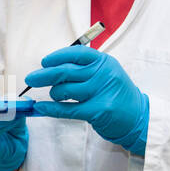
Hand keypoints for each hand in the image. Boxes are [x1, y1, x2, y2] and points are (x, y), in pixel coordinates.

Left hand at [26, 46, 148, 155]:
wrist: (138, 117)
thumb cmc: (116, 94)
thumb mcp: (106, 73)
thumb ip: (85, 68)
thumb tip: (53, 66)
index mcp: (104, 62)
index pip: (76, 53)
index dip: (57, 57)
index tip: (44, 62)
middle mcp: (103, 74)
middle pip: (65, 72)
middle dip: (44, 75)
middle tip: (31, 78)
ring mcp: (100, 92)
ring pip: (64, 90)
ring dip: (54, 94)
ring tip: (56, 96)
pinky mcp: (97, 111)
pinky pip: (67, 109)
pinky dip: (51, 108)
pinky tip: (41, 108)